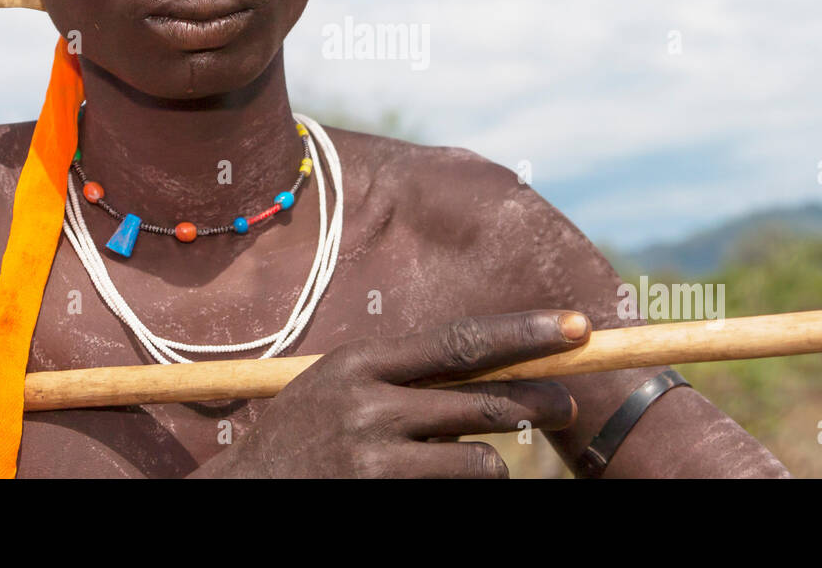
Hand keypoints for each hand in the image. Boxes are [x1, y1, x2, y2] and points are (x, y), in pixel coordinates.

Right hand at [187, 309, 589, 477]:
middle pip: (484, 398)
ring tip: (468, 461)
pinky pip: (457, 492)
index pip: (460, 341)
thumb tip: (486, 374)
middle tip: (565, 406)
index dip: (524, 333)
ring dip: (488, 462)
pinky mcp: (382, 495)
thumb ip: (402, 377)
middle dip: (537, 400)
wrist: (245, 494)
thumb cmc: (302, 439)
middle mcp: (370, 403)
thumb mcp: (339, 387)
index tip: (576, 327)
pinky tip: (430, 481)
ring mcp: (375, 455)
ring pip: (479, 459)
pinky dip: (461, 487)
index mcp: (361, 362)